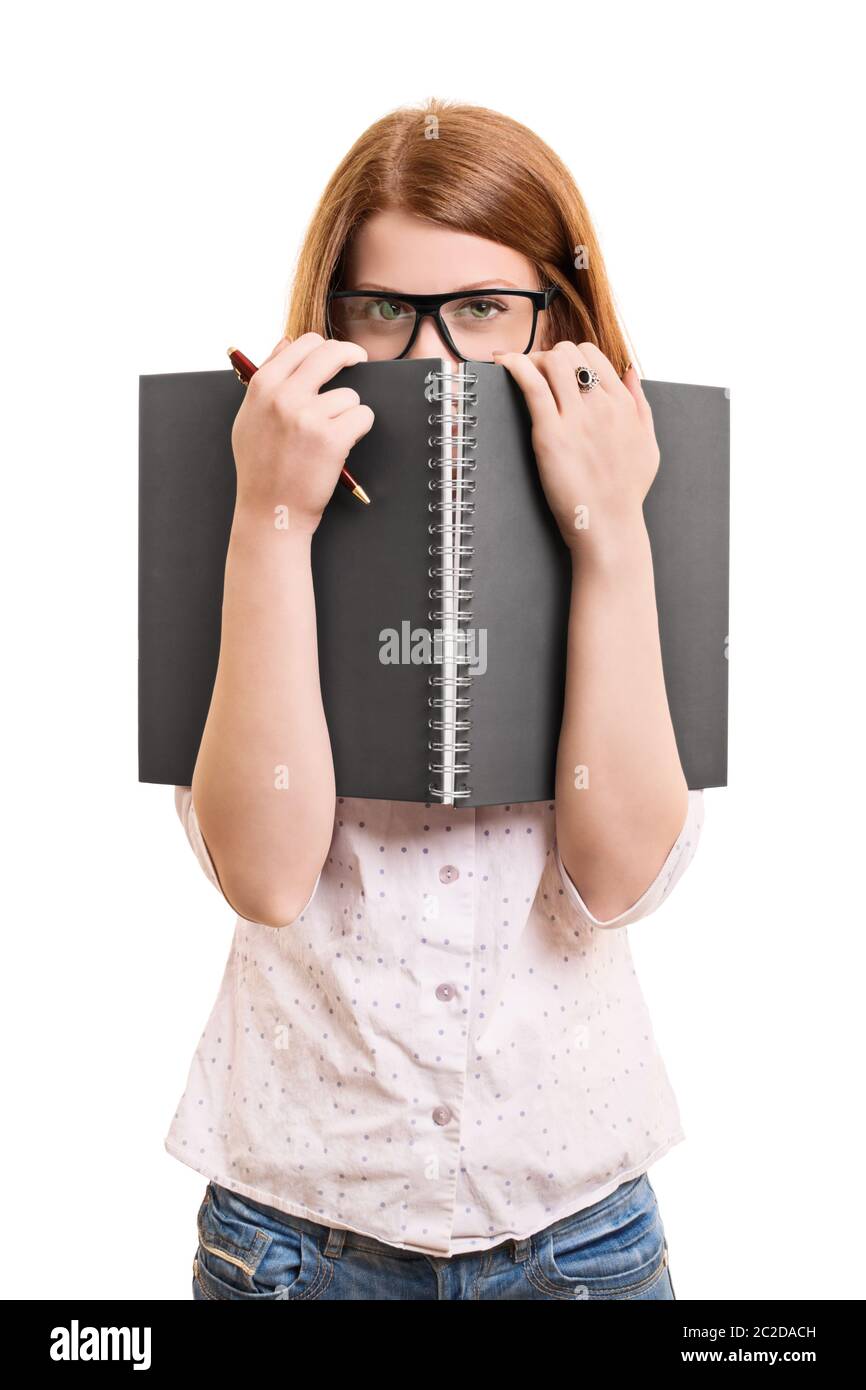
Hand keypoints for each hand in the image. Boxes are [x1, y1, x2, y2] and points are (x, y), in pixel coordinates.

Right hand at [231, 332, 373, 532]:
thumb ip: (267, 376)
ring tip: (331, 436)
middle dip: (351, 354)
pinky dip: (359, 430)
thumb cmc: (260, 467)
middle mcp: (284, 396)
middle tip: (360, 361)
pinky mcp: (331, 438)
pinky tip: (342, 445)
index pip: (304, 343)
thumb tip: (285, 342)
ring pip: (350, 395)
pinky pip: (363, 416)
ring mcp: (308, 416)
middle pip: (331, 353)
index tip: (339, 354)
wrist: (270, 510)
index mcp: (263, 385)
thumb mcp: (250, 416)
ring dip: (349, 413)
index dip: (326, 346)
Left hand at [492, 342, 659, 558]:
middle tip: (537, 375)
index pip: (592, 355)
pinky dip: (516, 367)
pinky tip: (505, 364)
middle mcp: (601, 405)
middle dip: (549, 357)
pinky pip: (532, 386)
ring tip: (522, 376)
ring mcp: (576, 418)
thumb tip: (629, 371)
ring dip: (532, 362)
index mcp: (623, 404)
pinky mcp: (551, 434)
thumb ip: (641, 403)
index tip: (559, 371)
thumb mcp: (648, 443)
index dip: (571, 356)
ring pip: (552, 362)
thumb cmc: (626, 492)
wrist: (610, 526)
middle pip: (569, 354)